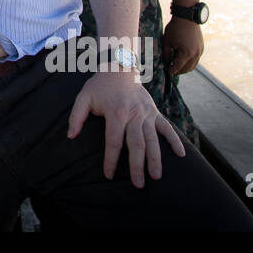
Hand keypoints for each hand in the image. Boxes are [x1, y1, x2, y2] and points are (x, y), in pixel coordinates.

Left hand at [68, 71, 184, 187]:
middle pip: (136, 144)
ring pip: (153, 139)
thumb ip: (76, 116)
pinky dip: (175, 140)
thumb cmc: (100, 85)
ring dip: (155, 158)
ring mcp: (146, 114)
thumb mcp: (84, 97)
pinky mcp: (155, 112)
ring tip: (156, 176)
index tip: (109, 175)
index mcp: (116, 113)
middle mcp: (133, 115)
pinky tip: (181, 155)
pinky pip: (166, 127)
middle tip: (139, 184)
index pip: (113, 142)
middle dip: (137, 165)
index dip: (110, 160)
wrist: (119, 67)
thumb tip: (71, 136)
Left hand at [163, 17, 203, 74]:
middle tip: (172, 70)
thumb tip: (167, 63)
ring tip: (177, 66)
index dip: (171, 71)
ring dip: (185, 68)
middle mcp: (195, 54)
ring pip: (193, 65)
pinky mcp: (202, 48)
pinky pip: (196, 59)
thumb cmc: (175, 28)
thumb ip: (166, 54)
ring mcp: (200, 51)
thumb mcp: (167, 41)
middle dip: (179, 71)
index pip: (178, 67)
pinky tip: (184, 59)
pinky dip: (190, 62)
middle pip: (187, 69)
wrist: (187, 17)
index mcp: (186, 53)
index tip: (167, 71)